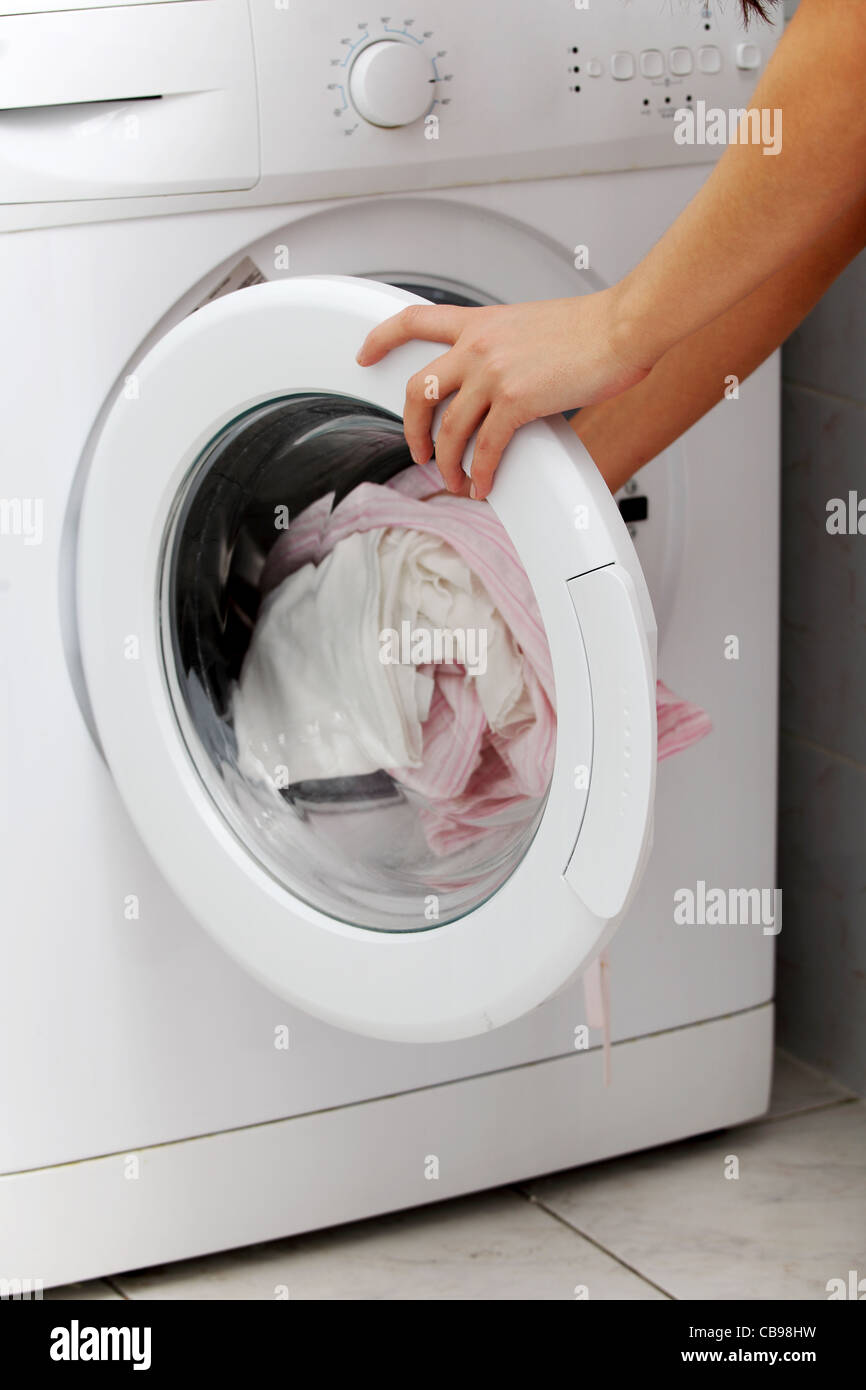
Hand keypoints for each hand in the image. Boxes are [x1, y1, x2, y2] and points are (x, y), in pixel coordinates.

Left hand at [356, 289, 650, 498]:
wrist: (625, 325)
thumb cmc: (593, 328)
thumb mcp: (532, 326)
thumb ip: (505, 350)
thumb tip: (502, 382)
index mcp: (480, 322)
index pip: (414, 321)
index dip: (381, 339)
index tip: (364, 355)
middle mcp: (478, 345)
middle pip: (418, 391)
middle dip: (411, 430)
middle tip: (418, 452)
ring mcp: (494, 372)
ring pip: (449, 429)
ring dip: (448, 464)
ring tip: (457, 483)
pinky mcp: (517, 400)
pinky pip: (485, 448)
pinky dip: (480, 473)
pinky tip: (484, 485)